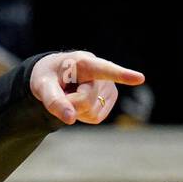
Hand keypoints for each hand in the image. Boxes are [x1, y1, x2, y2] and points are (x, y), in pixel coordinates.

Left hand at [30, 50, 145, 124]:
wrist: (55, 76)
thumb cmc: (48, 77)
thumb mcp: (42, 87)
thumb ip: (53, 102)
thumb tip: (70, 119)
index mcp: (84, 62)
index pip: (104, 69)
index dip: (122, 74)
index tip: (140, 78)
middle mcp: (102, 73)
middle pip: (86, 100)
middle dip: (70, 103)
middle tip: (63, 91)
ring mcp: (109, 86)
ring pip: (92, 112)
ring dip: (77, 110)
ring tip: (72, 94)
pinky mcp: (110, 99)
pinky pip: (95, 118)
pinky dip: (83, 115)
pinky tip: (80, 101)